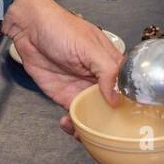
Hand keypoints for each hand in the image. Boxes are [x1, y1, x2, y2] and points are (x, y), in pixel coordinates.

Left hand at [1, 0, 123, 131]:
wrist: (29, 30)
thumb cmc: (61, 28)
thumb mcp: (89, 47)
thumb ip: (107, 70)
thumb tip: (117, 97)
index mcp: (111, 64)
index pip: (128, 86)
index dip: (132, 103)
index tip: (134, 119)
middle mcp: (99, 79)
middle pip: (114, 106)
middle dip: (114, 122)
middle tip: (112, 135)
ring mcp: (83, 89)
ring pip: (96, 115)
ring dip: (94, 128)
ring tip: (89, 134)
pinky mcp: (66, 97)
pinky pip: (75, 116)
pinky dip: (74, 126)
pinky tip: (70, 125)